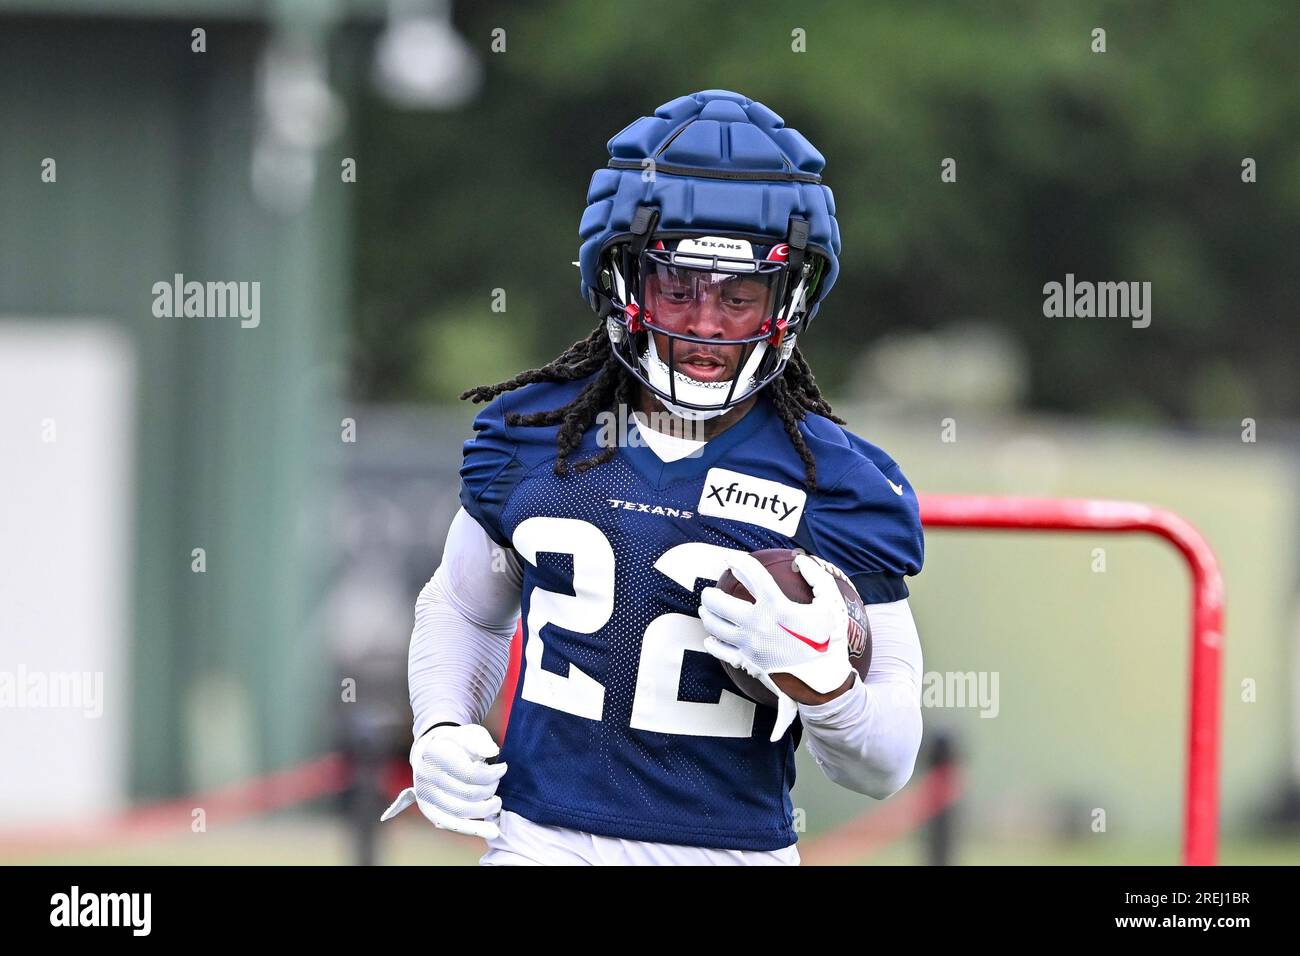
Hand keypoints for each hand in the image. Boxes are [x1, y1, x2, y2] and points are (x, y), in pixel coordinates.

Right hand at [379, 723, 507, 838]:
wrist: (432, 752)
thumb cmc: (455, 743)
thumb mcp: (467, 733)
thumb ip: (479, 742)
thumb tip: (493, 752)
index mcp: (435, 754)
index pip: (468, 773)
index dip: (491, 774)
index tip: (503, 768)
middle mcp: (426, 776)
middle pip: (466, 794)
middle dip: (489, 791)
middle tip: (497, 784)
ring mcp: (425, 796)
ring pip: (460, 812)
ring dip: (485, 810)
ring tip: (497, 804)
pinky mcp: (429, 810)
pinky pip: (452, 824)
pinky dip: (473, 829)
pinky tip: (492, 831)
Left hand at [699, 553, 852, 741]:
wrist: (825, 683)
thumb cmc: (829, 642)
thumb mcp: (832, 605)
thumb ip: (818, 577)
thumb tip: (800, 561)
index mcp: (777, 608)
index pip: (752, 576)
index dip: (739, 562)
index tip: (730, 558)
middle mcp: (758, 625)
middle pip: (720, 604)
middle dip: (711, 594)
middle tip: (710, 591)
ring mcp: (749, 646)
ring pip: (715, 626)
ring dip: (707, 615)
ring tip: (706, 609)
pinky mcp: (747, 663)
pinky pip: (720, 651)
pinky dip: (712, 643)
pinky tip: (711, 638)